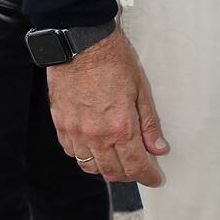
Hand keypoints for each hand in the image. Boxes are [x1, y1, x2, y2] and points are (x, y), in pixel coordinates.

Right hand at [47, 28, 168, 184]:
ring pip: (90, 166)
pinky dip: (85, 155)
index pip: (135, 166)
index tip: (154, 178)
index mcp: (120, 126)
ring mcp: (75, 131)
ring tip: (117, 158)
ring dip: (106, 168)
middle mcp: (96, 134)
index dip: (147, 176)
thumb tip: (158, 148)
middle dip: (129, 175)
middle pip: (113, 171)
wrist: (81, 41)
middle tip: (139, 167)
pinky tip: (94, 146)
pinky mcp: (60, 124)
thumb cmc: (113, 59)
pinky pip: (72, 152)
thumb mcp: (140, 88)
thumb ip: (149, 123)